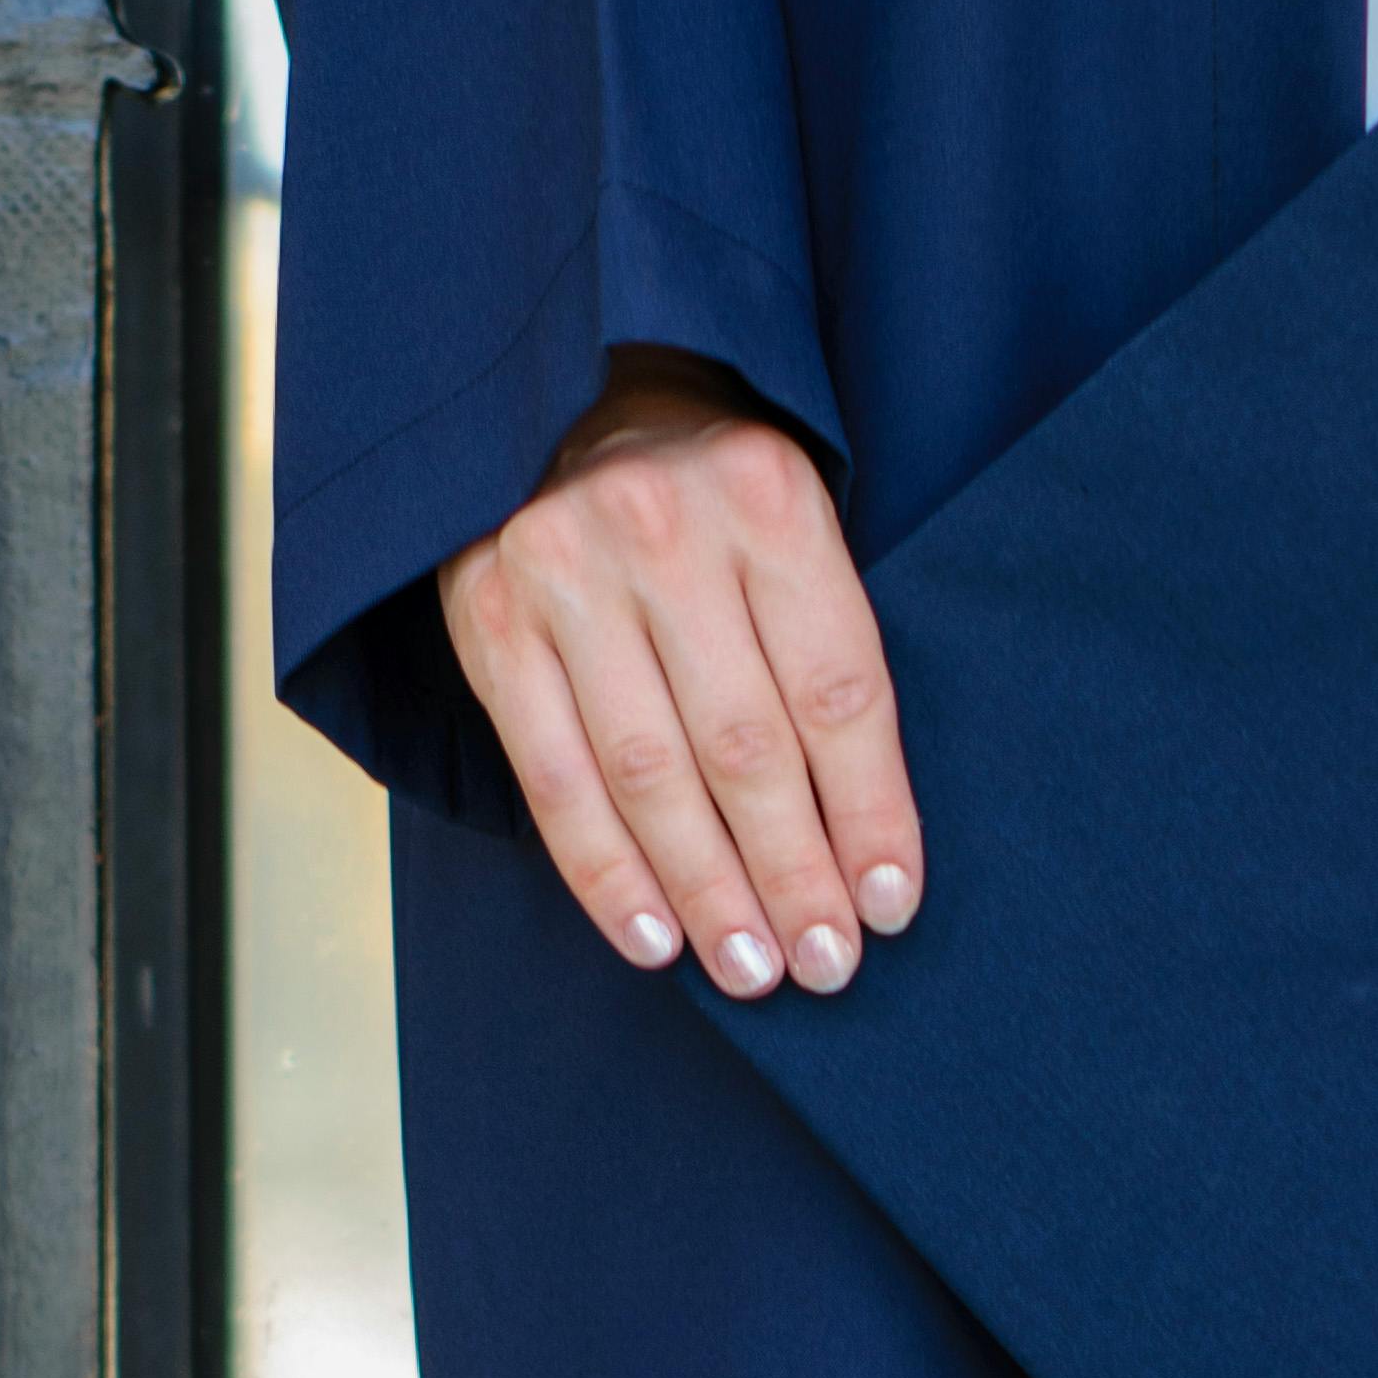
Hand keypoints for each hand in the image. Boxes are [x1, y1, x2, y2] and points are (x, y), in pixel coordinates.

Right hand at [437, 347, 923, 996]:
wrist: (558, 406)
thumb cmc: (705, 499)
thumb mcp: (788, 528)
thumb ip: (821, 648)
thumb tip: (864, 846)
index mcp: (766, 498)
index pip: (835, 688)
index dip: (867, 812)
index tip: (887, 906)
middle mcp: (662, 526)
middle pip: (745, 746)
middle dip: (792, 874)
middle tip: (825, 966)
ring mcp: (564, 570)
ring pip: (649, 774)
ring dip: (707, 892)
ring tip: (753, 970)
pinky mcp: (490, 617)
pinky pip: (554, 778)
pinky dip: (606, 872)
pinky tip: (655, 938)